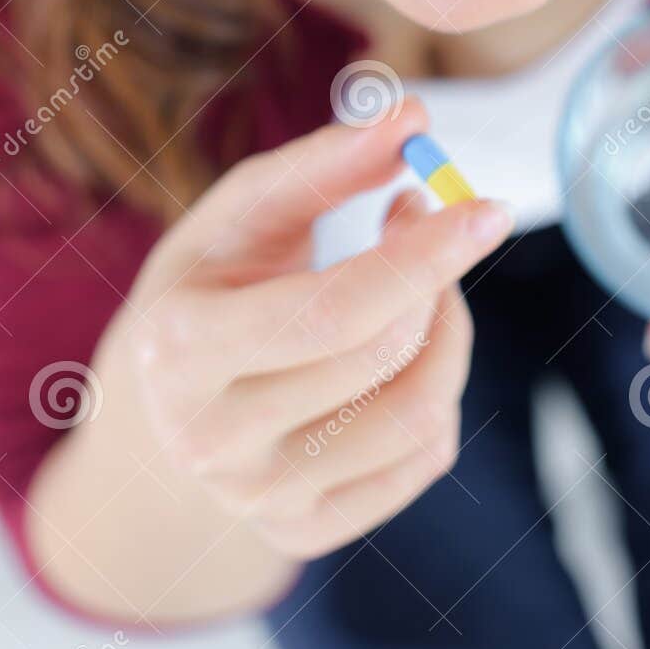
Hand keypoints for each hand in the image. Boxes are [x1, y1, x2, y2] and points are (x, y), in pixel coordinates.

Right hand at [118, 100, 511, 558]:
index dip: (423, 257)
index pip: (334, 312)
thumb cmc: (210, 285)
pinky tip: (404, 350)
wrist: (162, 403)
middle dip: (433, 276)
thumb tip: (413, 118)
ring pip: (418, 414)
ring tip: (423, 283)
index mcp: (180, 350)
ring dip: (446, 329)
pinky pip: (423, 458)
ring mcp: (260, 499)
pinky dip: (438, 389)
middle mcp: (213, 441)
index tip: (487, 208)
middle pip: (381, 358)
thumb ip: (324, 163)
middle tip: (427, 217)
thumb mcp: (244, 213)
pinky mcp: (307, 531)